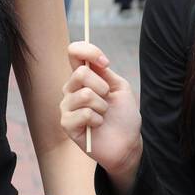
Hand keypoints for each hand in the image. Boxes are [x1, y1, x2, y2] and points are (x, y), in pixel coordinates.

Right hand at [60, 41, 139, 173]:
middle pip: (80, 74)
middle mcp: (71, 89)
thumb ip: (104, 72)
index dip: (88, 51)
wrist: (127, 143)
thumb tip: (92, 59)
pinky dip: (97, 120)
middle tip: (108, 99)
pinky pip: (83, 114)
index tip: (106, 63)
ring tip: (104, 115)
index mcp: (83, 77)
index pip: (74, 52)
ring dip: (102, 106)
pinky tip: (97, 126)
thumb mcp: (119, 87)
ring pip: (84, 95)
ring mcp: (67, 107)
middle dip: (102, 87)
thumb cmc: (124, 115)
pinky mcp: (67, 124)